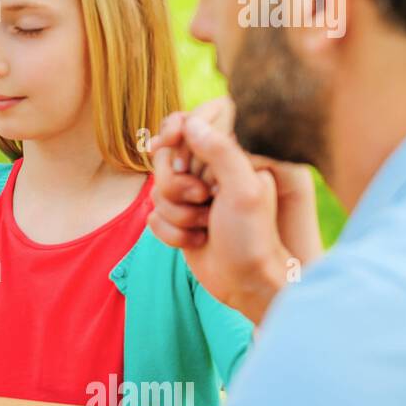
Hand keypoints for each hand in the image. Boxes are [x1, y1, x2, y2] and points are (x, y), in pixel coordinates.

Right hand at [149, 100, 322, 270]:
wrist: (246, 282)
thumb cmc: (252, 237)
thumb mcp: (244, 191)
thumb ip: (221, 152)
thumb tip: (190, 123)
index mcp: (230, 155)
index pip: (190, 122)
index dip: (175, 130)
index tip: (169, 142)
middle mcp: (209, 171)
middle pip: (165, 158)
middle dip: (176, 185)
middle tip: (203, 199)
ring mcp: (192, 195)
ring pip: (156, 190)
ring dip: (177, 214)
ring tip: (205, 226)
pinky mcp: (179, 218)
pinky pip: (153, 216)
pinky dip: (171, 233)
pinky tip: (197, 240)